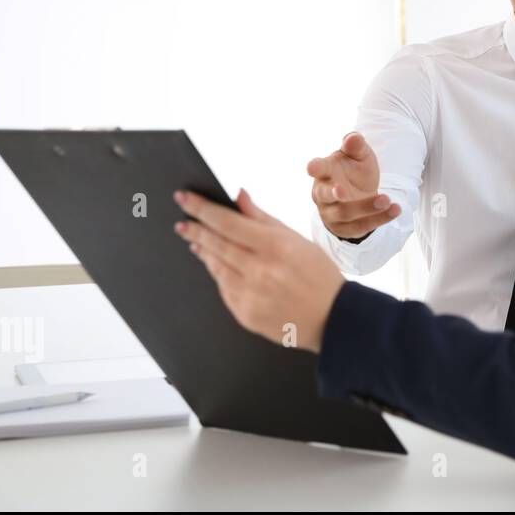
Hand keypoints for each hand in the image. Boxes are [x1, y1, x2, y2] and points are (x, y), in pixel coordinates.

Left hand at [174, 188, 344, 352]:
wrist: (331, 318)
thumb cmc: (318, 275)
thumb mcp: (296, 240)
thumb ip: (262, 218)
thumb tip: (239, 196)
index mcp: (275, 247)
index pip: (228, 222)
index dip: (202, 208)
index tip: (184, 198)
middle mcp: (260, 271)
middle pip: (216, 244)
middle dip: (195, 230)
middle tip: (182, 223)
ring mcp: (250, 295)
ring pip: (216, 267)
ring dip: (204, 251)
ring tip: (197, 241)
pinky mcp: (245, 314)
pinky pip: (223, 289)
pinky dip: (218, 274)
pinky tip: (216, 265)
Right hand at [307, 131, 400, 241]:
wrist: (359, 194)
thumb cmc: (354, 170)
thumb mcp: (359, 156)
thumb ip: (356, 147)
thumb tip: (353, 137)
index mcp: (324, 172)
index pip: (317, 168)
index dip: (315, 168)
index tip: (312, 167)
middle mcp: (322, 194)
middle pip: (325, 195)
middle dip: (333, 194)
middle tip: (342, 191)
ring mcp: (331, 213)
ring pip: (345, 212)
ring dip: (366, 207)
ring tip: (387, 199)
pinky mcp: (345, 228)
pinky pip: (361, 226)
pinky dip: (380, 218)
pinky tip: (395, 210)